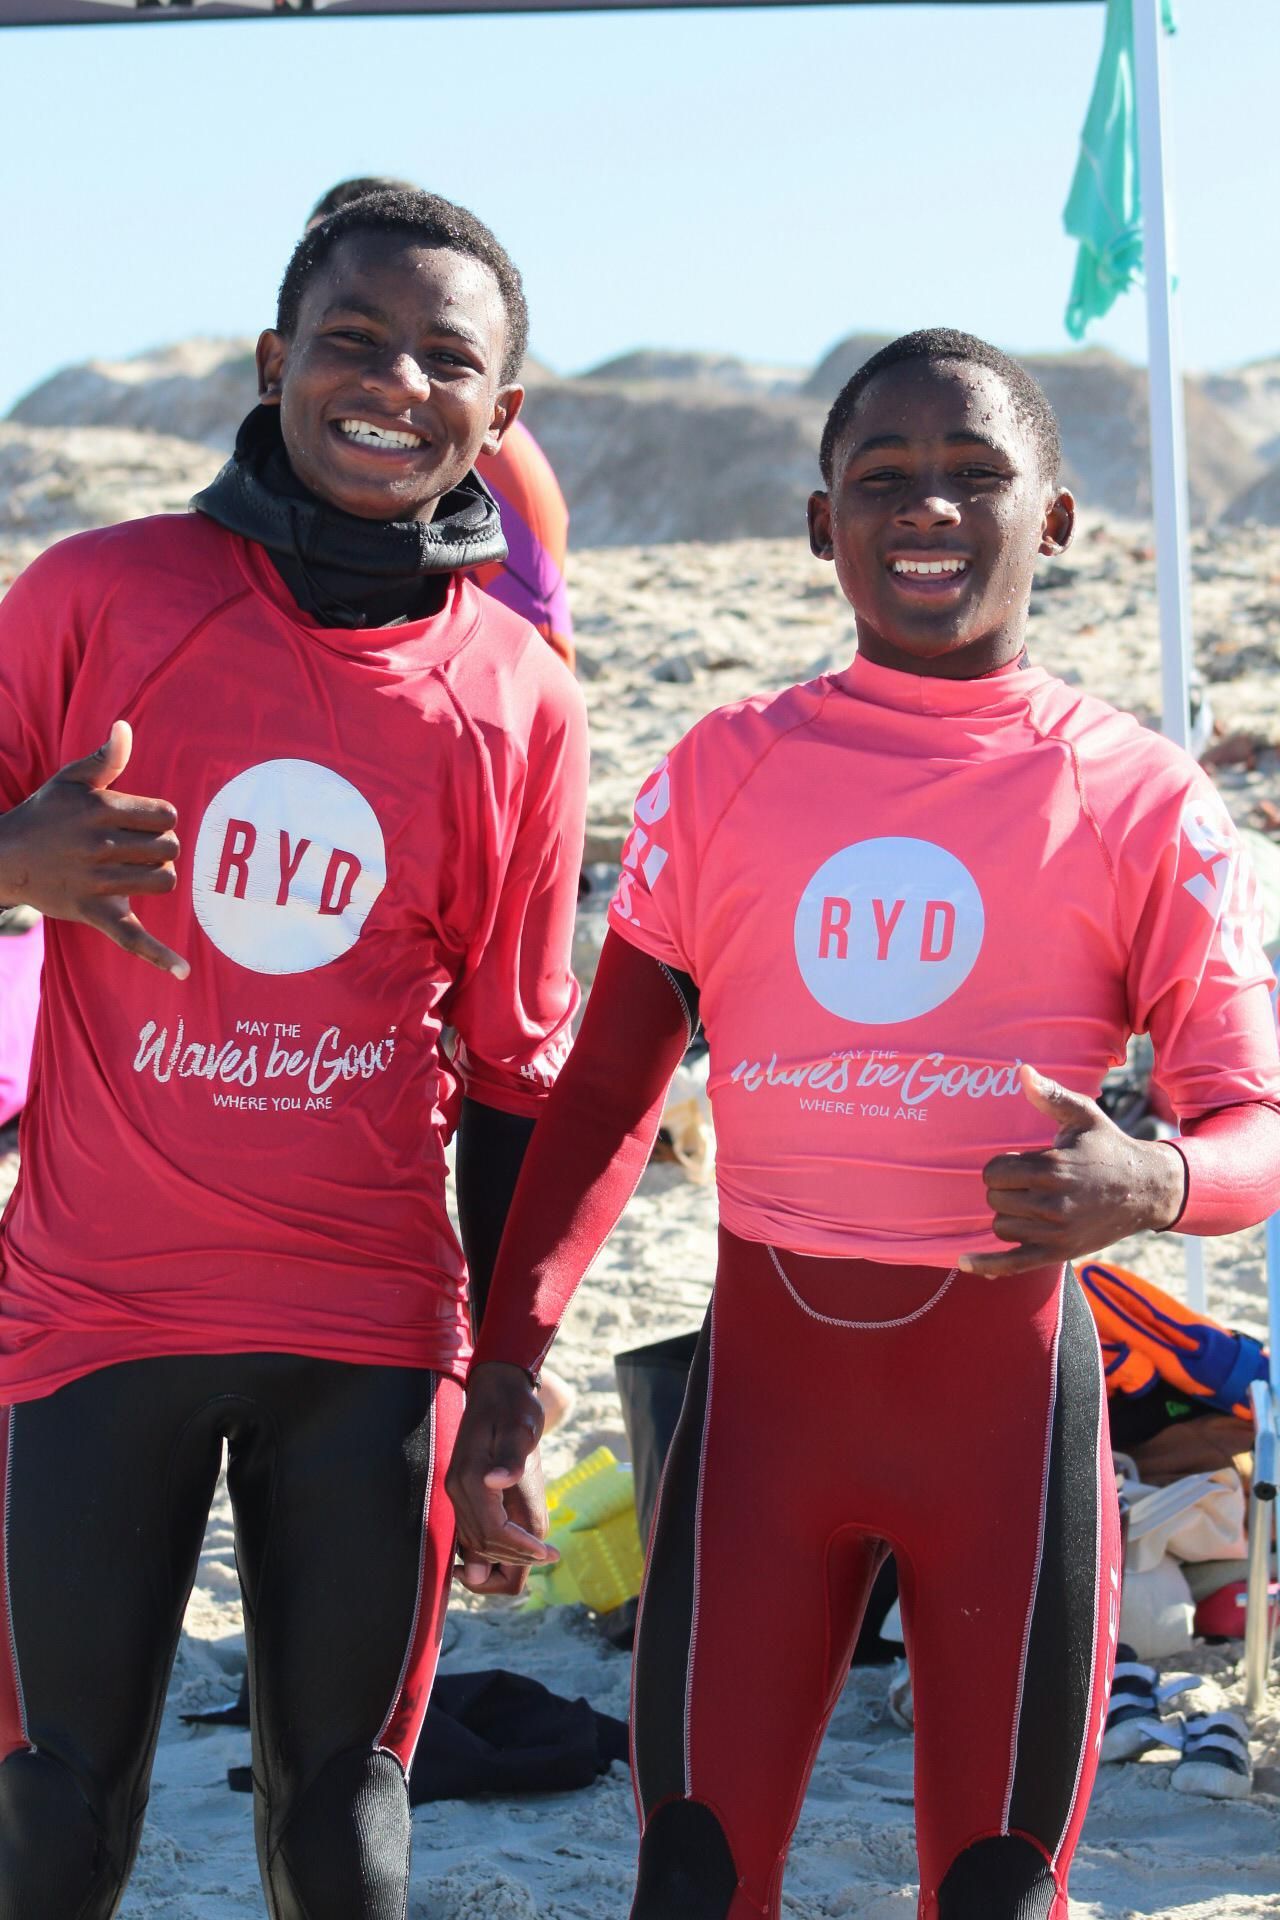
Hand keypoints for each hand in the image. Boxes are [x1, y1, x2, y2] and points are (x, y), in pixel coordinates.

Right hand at [0, 721, 187, 978]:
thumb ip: (104, 759)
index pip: (166, 815)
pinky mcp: (93, 913)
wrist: (3, 857)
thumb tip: (125, 728)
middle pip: (169, 848)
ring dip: (159, 876)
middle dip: (162, 848)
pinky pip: (133, 938)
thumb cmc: (44, 814)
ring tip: (138, 872)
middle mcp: (101, 846)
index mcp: (101, 811)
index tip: (143, 823)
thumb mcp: (69, 781)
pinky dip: (158, 955)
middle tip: (138, 849)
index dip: (162, 819)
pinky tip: (182, 971)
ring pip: (163, 881)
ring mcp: (98, 882)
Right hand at [446, 1362, 558, 1595]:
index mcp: (471, 1476)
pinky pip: (473, 1530)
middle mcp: (458, 1489)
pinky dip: (495, 1544)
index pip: (493, 1531)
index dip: (521, 1548)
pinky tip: (518, 1545)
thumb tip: (495, 1481)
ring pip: (475, 1543)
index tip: (548, 1553)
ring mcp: (458, 1491)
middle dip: (515, 1557)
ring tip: (538, 1553)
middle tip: (548, 1555)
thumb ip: (511, 1458)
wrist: (497, 1388)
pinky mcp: (463, 1491)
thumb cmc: (514, 1407)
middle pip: (483, 1544)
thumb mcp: (521, 1428)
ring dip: (505, 1555)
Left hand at [958, 1064, 1184, 1276]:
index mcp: (1053, 1168)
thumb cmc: (1109, 1147)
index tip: (1019, 1164)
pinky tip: (965, 1262)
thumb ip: (1051, 1096)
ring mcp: (1056, 1232)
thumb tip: (1022, 1072)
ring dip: (1009, 1216)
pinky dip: (988, 1266)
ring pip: (1001, 1228)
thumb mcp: (1084, 1116)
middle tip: (1027, 1184)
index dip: (1001, 1167)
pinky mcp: (1060, 1253)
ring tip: (1033, 1205)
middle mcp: (1052, 1202)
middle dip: (1004, 1190)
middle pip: (994, 1199)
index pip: (995, 1172)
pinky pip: (1014, 1264)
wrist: (1148, 1189)